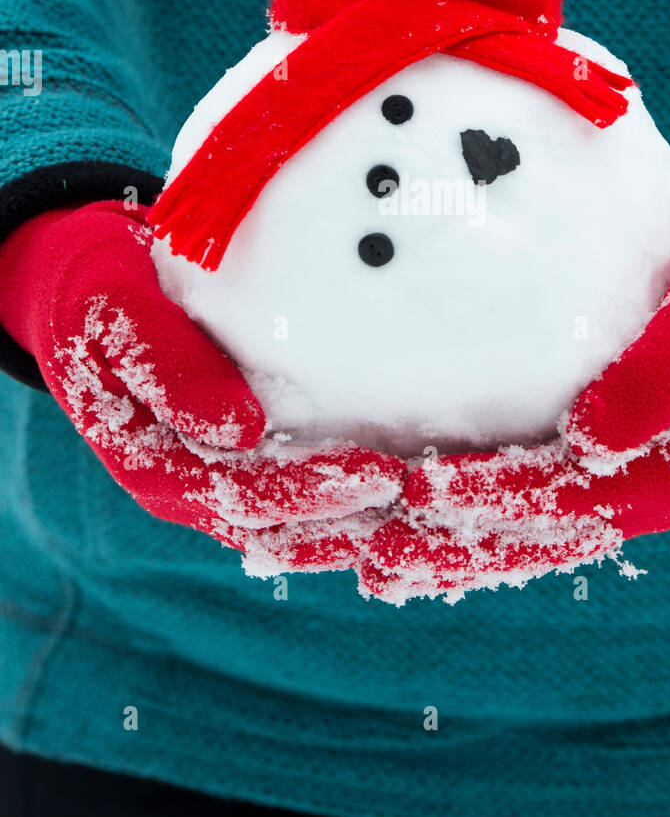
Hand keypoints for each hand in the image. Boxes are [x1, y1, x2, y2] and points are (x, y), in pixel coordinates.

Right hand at [0, 201, 403, 548]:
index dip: (311, 491)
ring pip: (296, 528)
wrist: (89, 289)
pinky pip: (300, 502)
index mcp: (153, 464)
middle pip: (281, 525)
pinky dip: (351, 505)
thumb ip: (166, 366)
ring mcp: (215, 483)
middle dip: (354, 513)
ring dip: (361, 523)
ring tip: (433, 501)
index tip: (379, 473)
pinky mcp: (243, 464)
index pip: (242, 496)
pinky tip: (410, 489)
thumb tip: (236, 429)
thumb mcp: (117, 312)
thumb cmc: (103, 292)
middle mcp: (187, 489)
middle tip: (427, 488)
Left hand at [364, 220, 669, 599]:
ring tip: (373, 564)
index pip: (563, 499)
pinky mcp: (584, 472)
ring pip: (520, 538)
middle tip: (373, 548)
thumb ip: (661, 377)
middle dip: (452, 544)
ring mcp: (607, 492)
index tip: (421, 488)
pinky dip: (470, 531)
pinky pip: (524, 515)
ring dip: (450, 555)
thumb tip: (592, 435)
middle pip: (530, 536)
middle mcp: (630, 500)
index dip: (491, 499)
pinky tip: (411, 533)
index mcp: (663, 478)